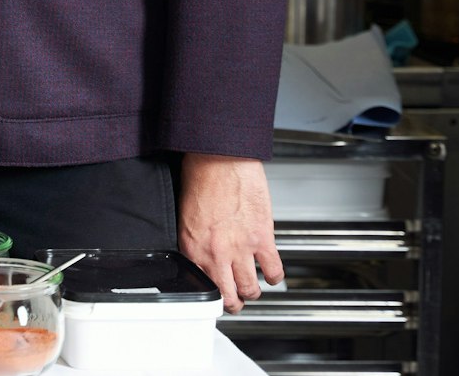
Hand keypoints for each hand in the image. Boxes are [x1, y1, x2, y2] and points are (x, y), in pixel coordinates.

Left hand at [177, 153, 281, 311]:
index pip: (202, 285)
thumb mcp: (184, 213)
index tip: (215, 296)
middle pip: (227, 296)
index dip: (211, 295)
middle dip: (232, 304)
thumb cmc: (201, 174)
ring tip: (252, 290)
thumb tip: (199, 252)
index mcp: (192, 246)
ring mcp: (240, 247)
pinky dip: (274, 277)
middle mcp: (216, 252)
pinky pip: (273, 270)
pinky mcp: (262, 238)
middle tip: (235, 302)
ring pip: (250, 289)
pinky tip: (271, 274)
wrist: (221, 156)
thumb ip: (193, 238)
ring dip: (252, 292)